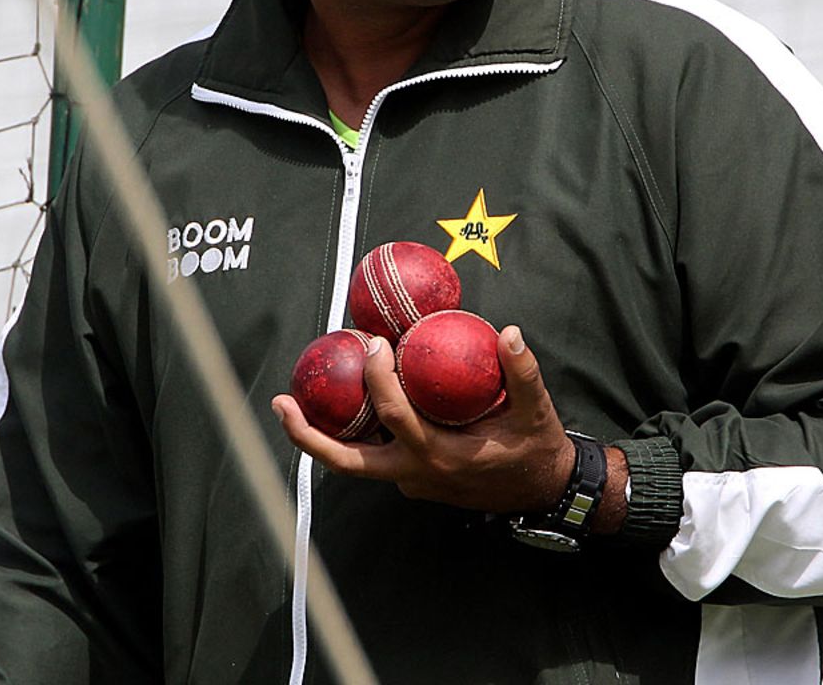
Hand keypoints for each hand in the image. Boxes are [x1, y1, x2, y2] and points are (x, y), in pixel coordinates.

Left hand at [271, 325, 574, 512]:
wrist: (541, 490)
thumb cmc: (536, 448)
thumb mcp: (536, 412)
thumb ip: (523, 373)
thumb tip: (508, 333)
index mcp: (440, 456)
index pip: (395, 417)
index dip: (378, 379)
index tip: (373, 342)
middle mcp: (415, 474)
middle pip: (347, 462)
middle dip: (308, 436)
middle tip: (281, 402)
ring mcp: (409, 481)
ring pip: (353, 464)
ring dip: (319, 438)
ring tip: (289, 404)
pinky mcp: (410, 478)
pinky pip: (371, 457)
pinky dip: (350, 433)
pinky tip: (341, 401)